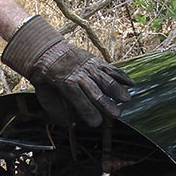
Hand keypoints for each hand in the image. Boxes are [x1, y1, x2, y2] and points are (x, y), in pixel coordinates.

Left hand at [1, 16, 131, 126]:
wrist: (45, 51)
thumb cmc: (45, 77)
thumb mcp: (44, 95)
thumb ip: (55, 110)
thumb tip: (68, 125)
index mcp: (64, 82)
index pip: (79, 100)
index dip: (88, 112)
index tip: (96, 123)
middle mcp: (78, 73)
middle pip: (95, 90)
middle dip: (106, 104)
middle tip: (117, 115)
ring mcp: (88, 65)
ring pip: (105, 78)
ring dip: (117, 89)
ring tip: (126, 100)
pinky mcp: (95, 60)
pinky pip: (110, 68)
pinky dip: (121, 75)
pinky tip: (131, 84)